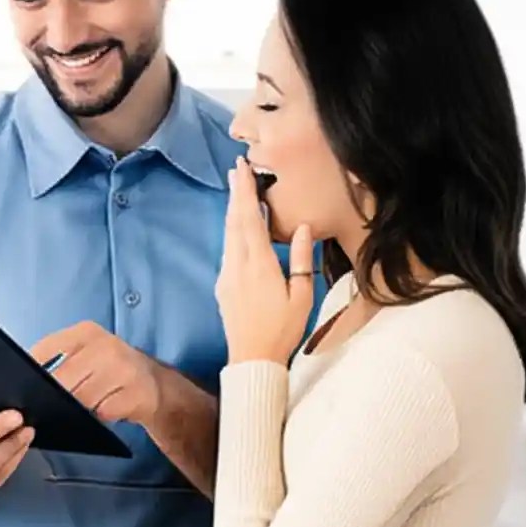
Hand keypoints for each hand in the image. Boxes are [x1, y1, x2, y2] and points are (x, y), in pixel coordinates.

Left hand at [30, 320, 161, 425]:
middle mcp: (106, 346)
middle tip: (49, 406)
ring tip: (82, 406)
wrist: (156, 384)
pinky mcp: (136, 395)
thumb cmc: (111, 368)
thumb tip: (26, 379)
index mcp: (86, 332)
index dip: (32, 371)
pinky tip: (103, 412)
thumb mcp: (87, 352)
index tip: (25, 386)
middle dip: (54, 396)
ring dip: (78, 409)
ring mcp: (124, 370)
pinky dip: (98, 417)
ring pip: (82, 399)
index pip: (46, 349)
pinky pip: (103, 413)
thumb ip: (59, 359)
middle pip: (63, 379)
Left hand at [215, 157, 316, 364]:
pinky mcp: (223, 284)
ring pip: (228, 234)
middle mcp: (237, 265)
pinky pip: (227, 249)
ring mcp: (227, 274)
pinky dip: (232, 230)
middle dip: (235, 193)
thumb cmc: (283, 329)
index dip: (245, 192)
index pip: (249, 219)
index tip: (242, 169)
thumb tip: (301, 227)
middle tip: (236, 168)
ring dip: (232, 210)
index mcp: (258, 265)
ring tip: (236, 189)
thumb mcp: (302, 295)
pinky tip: (238, 225)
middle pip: (234, 221)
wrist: (252, 358)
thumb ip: (299, 259)